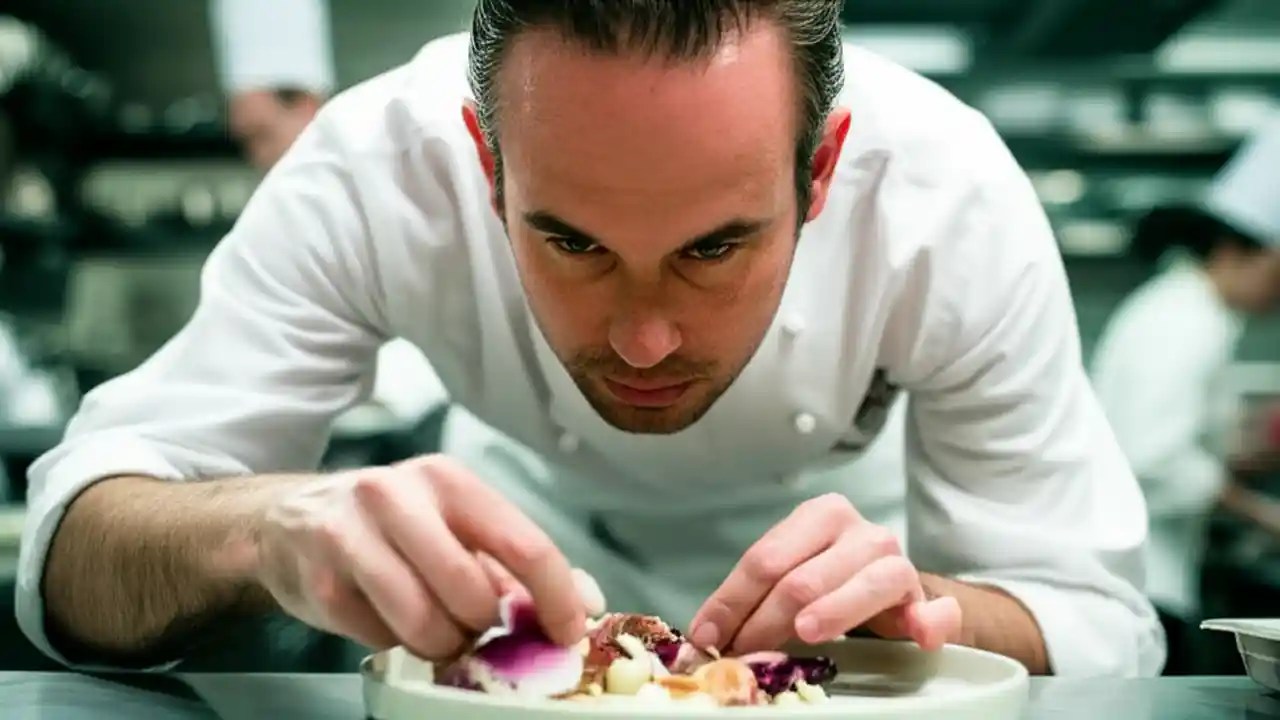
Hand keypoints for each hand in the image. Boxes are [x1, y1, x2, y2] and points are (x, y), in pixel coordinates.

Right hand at [252, 454, 586, 659]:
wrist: (288, 521)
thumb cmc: (391, 527)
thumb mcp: (456, 525)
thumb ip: (520, 563)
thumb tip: (587, 604)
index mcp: (448, 480)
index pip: (523, 544)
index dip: (555, 598)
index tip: (568, 635)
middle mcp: (398, 496)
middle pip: (473, 593)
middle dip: (484, 626)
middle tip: (474, 625)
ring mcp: (352, 536)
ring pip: (425, 624)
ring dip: (441, 644)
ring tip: (436, 628)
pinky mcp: (321, 581)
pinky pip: (381, 639)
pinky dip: (394, 642)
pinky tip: (386, 618)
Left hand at [688, 494, 960, 654]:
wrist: (896, 591)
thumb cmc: (831, 582)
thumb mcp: (790, 577)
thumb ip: (752, 598)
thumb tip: (703, 636)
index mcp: (819, 515)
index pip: (765, 560)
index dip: (731, 602)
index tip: (707, 638)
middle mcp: (860, 532)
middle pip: (805, 577)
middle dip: (766, 620)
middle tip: (743, 654)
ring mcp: (898, 562)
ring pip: (866, 584)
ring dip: (836, 610)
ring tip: (807, 633)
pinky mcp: (926, 598)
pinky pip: (937, 608)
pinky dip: (930, 620)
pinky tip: (920, 634)